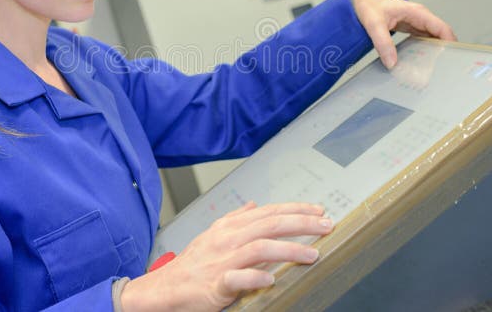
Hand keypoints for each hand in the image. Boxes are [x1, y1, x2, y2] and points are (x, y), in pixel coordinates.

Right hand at [120, 202, 332, 310]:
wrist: (165, 288)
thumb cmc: (192, 264)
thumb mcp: (212, 234)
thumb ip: (235, 218)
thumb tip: (254, 204)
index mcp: (229, 226)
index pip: (268, 212)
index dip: (295, 210)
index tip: (318, 211)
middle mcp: (228, 239)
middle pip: (269, 225)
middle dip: (301, 224)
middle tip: (326, 226)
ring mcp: (222, 261)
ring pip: (260, 248)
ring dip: (289, 250)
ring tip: (312, 254)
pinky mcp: (215, 284)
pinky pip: (237, 279)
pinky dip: (255, 277)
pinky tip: (271, 280)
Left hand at [351, 0, 455, 68]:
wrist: (360, 0)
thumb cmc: (369, 5)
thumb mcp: (374, 25)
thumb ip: (383, 43)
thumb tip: (392, 62)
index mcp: (417, 13)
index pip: (442, 28)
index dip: (450, 43)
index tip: (452, 58)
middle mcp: (420, 17)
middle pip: (440, 35)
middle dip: (444, 50)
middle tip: (442, 69)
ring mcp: (416, 22)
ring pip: (433, 38)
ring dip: (435, 51)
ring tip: (433, 69)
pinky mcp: (411, 28)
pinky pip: (424, 40)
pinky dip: (425, 50)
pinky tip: (421, 61)